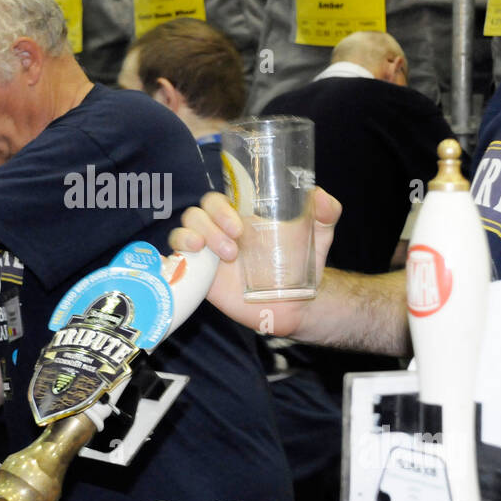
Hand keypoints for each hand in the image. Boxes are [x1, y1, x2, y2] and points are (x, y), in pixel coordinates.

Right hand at [170, 189, 340, 337]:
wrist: (297, 304)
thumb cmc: (303, 265)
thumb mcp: (319, 235)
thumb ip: (326, 214)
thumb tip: (321, 197)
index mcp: (241, 218)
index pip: (216, 200)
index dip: (219, 208)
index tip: (239, 226)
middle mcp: (220, 232)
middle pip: (196, 214)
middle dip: (209, 225)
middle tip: (233, 248)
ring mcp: (208, 255)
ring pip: (183, 232)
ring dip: (193, 238)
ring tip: (221, 257)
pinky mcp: (201, 278)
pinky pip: (175, 261)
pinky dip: (175, 257)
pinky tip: (191, 263)